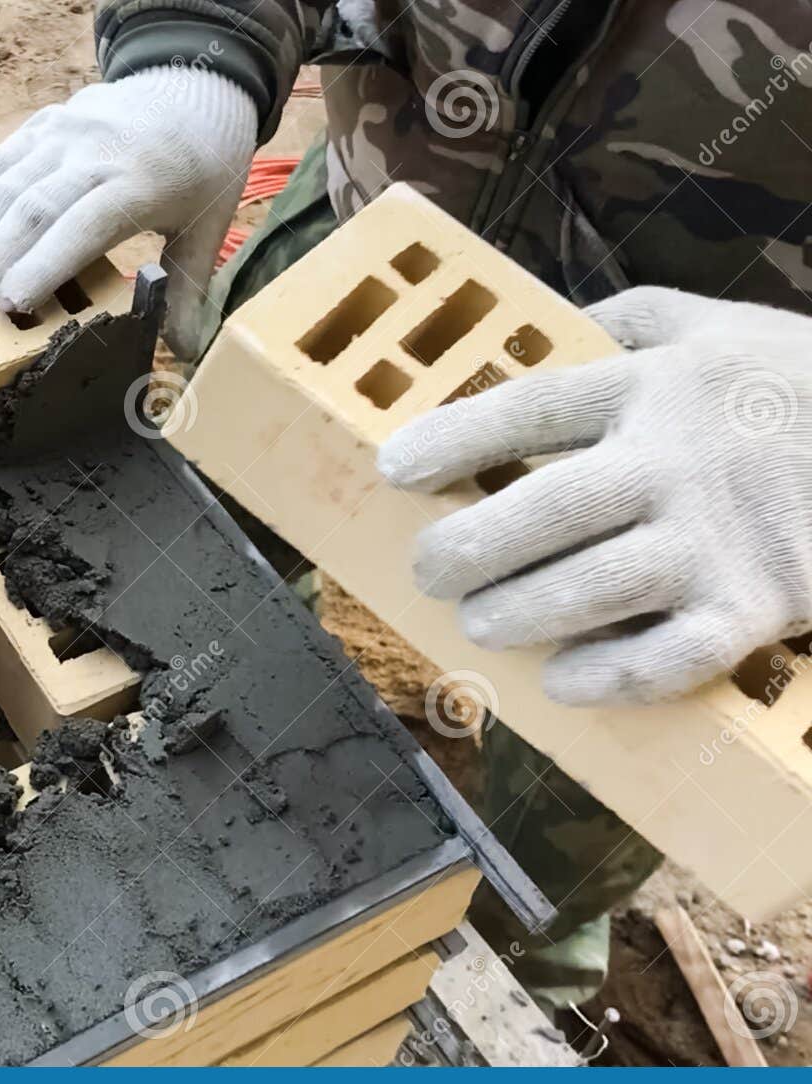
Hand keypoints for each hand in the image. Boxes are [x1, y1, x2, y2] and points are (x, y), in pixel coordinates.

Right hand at [0, 66, 256, 359]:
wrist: (193, 85)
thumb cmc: (202, 166)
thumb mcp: (209, 225)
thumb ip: (189, 288)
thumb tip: (185, 354)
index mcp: (141, 182)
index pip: (83, 225)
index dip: (43, 265)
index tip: (12, 301)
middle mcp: (95, 152)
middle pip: (34, 205)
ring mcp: (65, 132)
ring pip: (7, 179)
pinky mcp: (43, 123)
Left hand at [378, 287, 811, 706]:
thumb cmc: (795, 385)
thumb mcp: (715, 326)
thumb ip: (627, 322)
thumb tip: (543, 327)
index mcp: (656, 385)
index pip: (531, 408)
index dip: (453, 440)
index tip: (393, 470)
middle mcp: (677, 461)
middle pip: (544, 510)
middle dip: (466, 549)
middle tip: (429, 569)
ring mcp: (719, 541)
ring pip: (591, 590)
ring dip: (518, 615)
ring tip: (481, 623)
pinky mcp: (759, 609)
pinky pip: (667, 658)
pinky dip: (606, 677)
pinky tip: (562, 680)